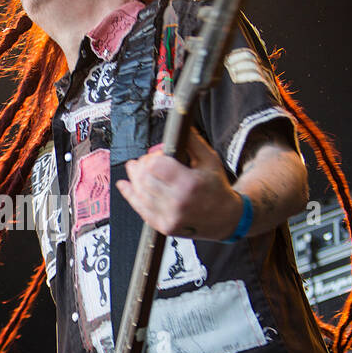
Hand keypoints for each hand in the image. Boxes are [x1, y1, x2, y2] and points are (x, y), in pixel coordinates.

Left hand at [115, 125, 241, 240]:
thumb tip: (179, 125)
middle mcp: (178, 203)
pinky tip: (125, 185)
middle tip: (146, 161)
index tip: (159, 154)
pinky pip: (140, 209)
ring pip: (139, 193)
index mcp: (189, 184)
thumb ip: (192, 141)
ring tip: (134, 169)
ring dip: (134, 178)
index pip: (156, 166)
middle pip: (144, 178)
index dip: (153, 156)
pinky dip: (129, 195)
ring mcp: (169, 217)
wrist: (226, 218)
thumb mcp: (210, 160)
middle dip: (142, 166)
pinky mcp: (163, 227)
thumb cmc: (217, 188)